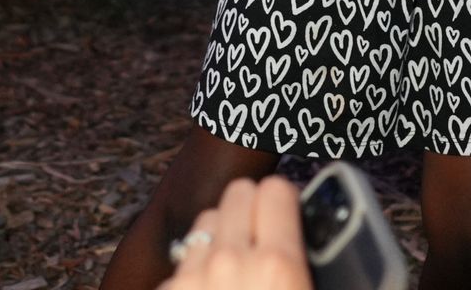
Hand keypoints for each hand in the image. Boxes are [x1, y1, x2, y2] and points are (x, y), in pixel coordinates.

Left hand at [162, 177, 309, 289]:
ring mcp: (192, 274)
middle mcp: (230, 261)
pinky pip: (184, 256)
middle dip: (253, 207)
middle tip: (263, 236)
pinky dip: (198, 266)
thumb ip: (302, 263)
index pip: (276, 190)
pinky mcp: (166, 287)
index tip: (290, 212)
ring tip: (236, 264)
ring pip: (207, 220)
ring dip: (222, 233)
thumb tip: (304, 243)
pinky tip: (211, 288)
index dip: (285, 199)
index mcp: (276, 266)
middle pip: (238, 192)